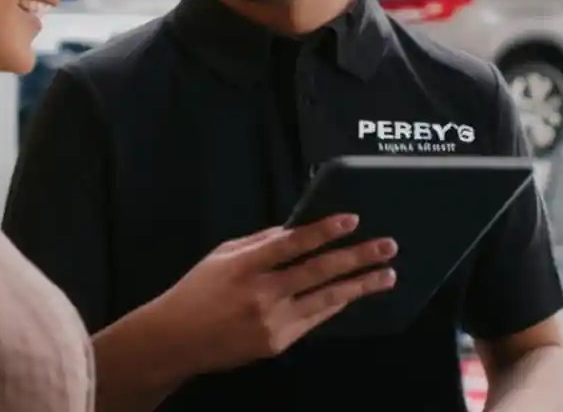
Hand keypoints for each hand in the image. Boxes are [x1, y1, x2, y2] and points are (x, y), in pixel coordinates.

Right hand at [157, 214, 396, 374]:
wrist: (176, 341)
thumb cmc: (198, 291)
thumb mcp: (222, 255)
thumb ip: (260, 242)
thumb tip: (295, 229)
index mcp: (245, 265)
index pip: (291, 243)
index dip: (323, 231)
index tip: (352, 220)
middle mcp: (262, 293)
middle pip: (318, 271)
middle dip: (357, 257)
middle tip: (387, 246)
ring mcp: (272, 321)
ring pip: (326, 298)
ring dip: (360, 285)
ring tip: (386, 275)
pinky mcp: (278, 342)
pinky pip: (315, 319)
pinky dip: (336, 304)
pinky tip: (354, 294)